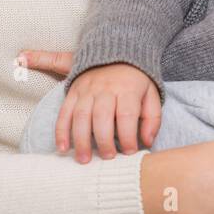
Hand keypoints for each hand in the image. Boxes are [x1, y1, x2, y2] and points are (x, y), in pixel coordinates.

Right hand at [17, 50, 160, 163]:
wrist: (117, 53)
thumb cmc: (136, 81)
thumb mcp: (151, 94)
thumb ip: (152, 118)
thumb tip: (147, 142)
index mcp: (127, 88)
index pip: (126, 115)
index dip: (128, 136)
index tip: (130, 152)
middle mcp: (105, 88)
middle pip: (101, 117)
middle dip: (104, 141)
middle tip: (108, 158)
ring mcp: (86, 90)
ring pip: (80, 116)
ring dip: (80, 140)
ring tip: (84, 160)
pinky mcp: (73, 92)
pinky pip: (64, 112)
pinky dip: (61, 131)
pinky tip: (63, 148)